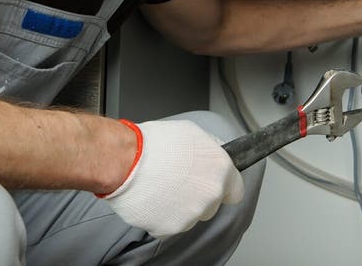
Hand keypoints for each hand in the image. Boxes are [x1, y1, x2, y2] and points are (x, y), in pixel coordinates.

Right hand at [101, 119, 244, 237]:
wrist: (125, 160)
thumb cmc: (153, 144)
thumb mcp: (191, 132)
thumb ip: (210, 148)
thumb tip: (214, 153)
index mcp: (220, 170)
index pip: (236, 190)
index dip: (224, 186)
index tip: (213, 184)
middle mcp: (210, 195)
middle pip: (211, 204)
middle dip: (198, 195)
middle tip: (178, 180)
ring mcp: (191, 215)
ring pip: (190, 215)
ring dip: (179, 205)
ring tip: (160, 185)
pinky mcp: (169, 228)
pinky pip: (169, 224)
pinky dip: (161, 214)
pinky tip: (152, 197)